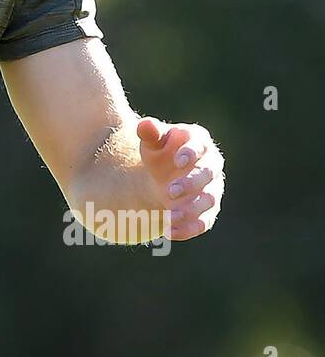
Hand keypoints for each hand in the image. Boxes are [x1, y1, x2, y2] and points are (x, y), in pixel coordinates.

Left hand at [137, 118, 224, 240]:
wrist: (163, 175)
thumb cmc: (160, 152)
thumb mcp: (153, 142)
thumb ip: (150, 133)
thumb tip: (145, 125)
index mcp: (199, 143)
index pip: (201, 146)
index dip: (191, 152)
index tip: (177, 160)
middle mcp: (211, 166)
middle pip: (207, 175)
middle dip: (190, 184)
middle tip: (169, 191)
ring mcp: (212, 189)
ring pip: (208, 201)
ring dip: (190, 209)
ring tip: (167, 216)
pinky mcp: (207, 211)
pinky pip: (203, 222)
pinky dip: (188, 228)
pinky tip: (169, 231)